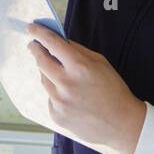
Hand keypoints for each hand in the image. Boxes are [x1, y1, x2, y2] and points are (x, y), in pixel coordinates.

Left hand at [26, 22, 146, 153]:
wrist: (122, 125)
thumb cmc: (114, 92)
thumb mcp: (101, 63)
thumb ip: (78, 51)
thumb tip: (59, 42)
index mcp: (79, 67)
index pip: (53, 44)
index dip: (40, 33)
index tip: (32, 28)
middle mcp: (66, 84)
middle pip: (41, 61)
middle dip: (36, 50)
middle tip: (34, 46)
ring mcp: (59, 101)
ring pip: (44, 79)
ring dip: (48, 73)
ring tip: (64, 77)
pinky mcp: (56, 115)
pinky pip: (50, 97)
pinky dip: (56, 93)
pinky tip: (71, 98)